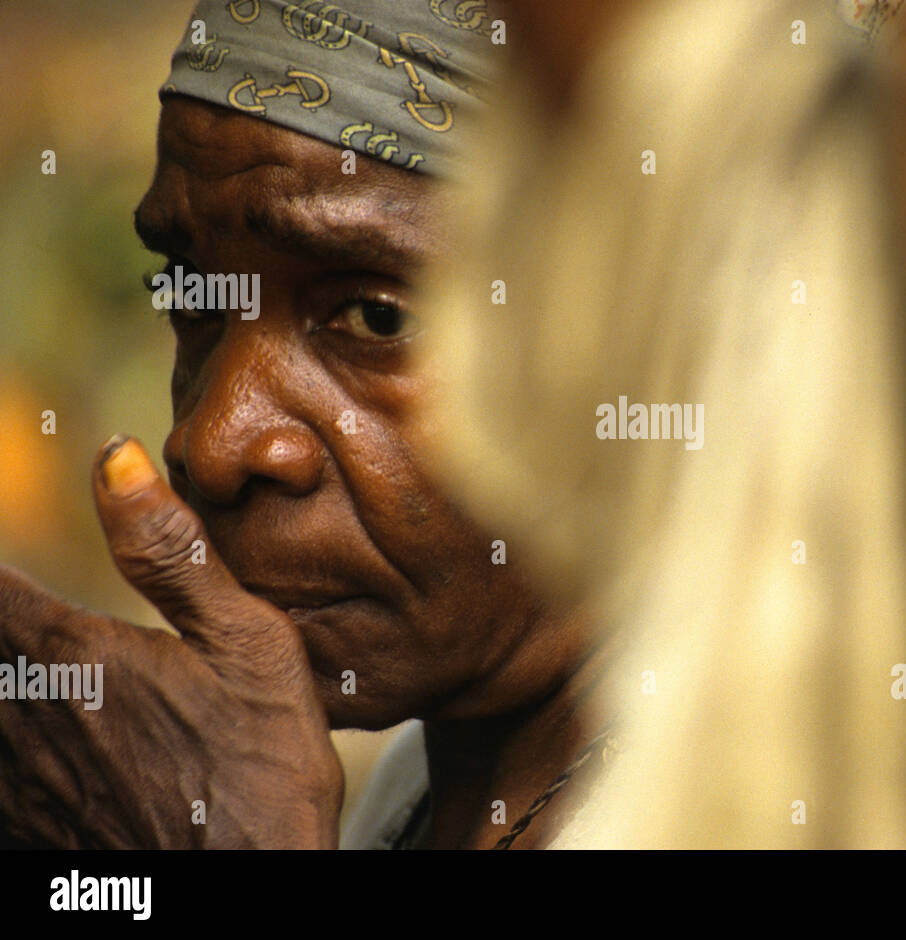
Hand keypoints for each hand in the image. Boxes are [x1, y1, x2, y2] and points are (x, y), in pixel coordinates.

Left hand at [0, 436, 341, 847]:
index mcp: (74, 653)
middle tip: (10, 607)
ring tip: (15, 640)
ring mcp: (23, 776)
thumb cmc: (261, 770)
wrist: (249, 891)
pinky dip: (4, 722)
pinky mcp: (35, 822)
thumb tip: (114, 458)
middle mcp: (28, 711)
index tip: (2, 543)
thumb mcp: (247, 645)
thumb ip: (174, 552)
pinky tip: (25, 722)